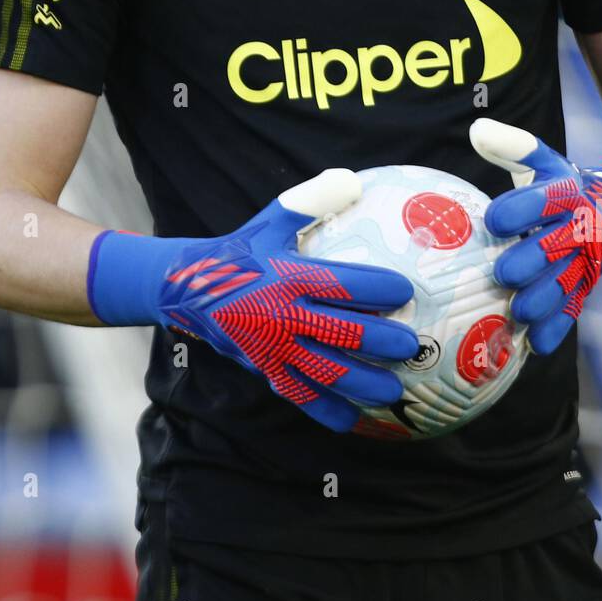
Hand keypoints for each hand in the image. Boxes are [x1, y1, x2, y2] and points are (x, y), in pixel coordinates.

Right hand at [88, 169, 418, 431]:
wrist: (189, 288)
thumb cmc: (243, 248)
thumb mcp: (272, 219)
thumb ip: (311, 199)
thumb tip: (354, 180)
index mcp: (289, 276)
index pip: (345, 284)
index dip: (380, 288)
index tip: (407, 290)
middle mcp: (284, 315)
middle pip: (344, 334)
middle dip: (383, 343)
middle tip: (413, 347)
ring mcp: (274, 348)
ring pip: (327, 373)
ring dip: (363, 385)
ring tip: (394, 392)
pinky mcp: (264, 369)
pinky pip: (299, 395)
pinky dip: (325, 411)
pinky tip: (351, 421)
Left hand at [469, 118, 601, 353]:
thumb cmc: (563, 184)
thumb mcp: (544, 160)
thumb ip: (511, 145)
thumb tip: (476, 130)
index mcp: (565, 194)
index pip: (542, 200)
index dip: (519, 210)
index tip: (493, 221)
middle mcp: (579, 228)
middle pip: (554, 246)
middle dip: (529, 261)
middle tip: (503, 273)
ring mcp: (585, 260)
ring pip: (566, 283)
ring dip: (543, 300)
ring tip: (518, 313)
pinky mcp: (586, 285)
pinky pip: (574, 307)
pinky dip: (557, 327)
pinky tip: (535, 345)